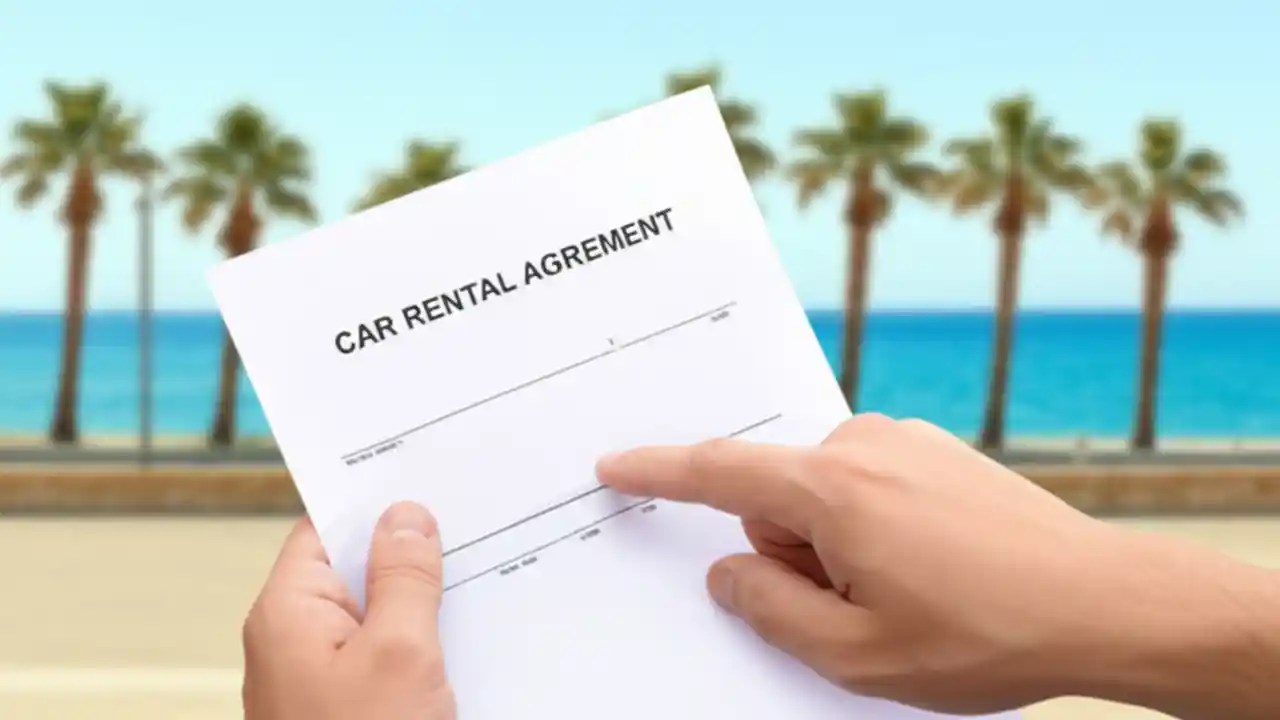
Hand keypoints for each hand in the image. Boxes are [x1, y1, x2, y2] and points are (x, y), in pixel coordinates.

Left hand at [243, 502, 455, 719]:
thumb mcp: (399, 653)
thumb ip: (404, 579)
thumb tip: (405, 519)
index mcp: (289, 614)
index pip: (324, 530)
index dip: (372, 507)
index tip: (423, 485)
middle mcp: (293, 643)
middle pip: (353, 574)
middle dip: (407, 559)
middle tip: (466, 541)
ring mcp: (318, 680)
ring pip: (375, 621)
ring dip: (419, 612)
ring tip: (473, 597)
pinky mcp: (342, 708)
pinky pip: (381, 661)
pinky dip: (416, 653)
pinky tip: (456, 652)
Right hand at [596, 414, 1279, 718]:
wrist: (1105, 603)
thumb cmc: (986, 634)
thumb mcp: (855, 654)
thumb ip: (769, 610)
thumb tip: (728, 572)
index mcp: (833, 489)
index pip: (718, 472)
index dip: (659, 471)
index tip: (616, 465)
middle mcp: (865, 446)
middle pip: (777, 500)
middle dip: (793, 554)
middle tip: (857, 608)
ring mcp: (907, 444)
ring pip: (824, 497)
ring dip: (838, 546)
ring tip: (907, 593)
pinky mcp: (937, 452)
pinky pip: (868, 486)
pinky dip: (872, 527)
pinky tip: (928, 568)